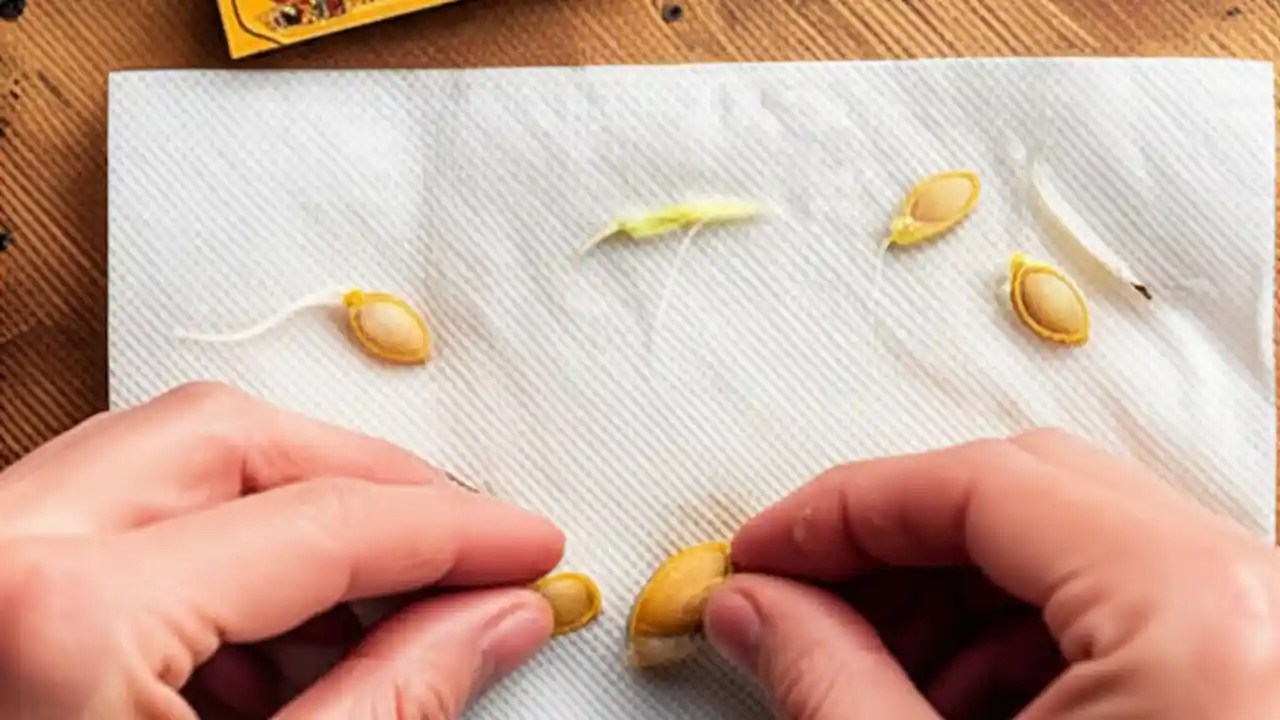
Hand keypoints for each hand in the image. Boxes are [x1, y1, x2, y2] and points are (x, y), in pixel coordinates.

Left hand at [0, 382, 563, 718]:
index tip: (525, 544)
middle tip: (459, 543)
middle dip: (366, 485)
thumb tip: (493, 617)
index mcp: (63, 617)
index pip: (320, 520)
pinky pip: (107, 523)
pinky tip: (270, 649)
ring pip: (164, 462)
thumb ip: (396, 699)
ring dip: (290, 521)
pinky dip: (211, 563)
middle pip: (230, 440)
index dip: (452, 529)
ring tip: (375, 611)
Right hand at [704, 430, 1279, 718]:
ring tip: (866, 678)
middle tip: (796, 605)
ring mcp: (1261, 631)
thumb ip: (831, 685)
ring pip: (1070, 551)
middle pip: (1026, 497)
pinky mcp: (1253, 671)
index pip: (978, 483)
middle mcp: (1252, 598)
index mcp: (1192, 610)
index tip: (762, 550)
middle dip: (890, 550)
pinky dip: (1019, 644)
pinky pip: (1120, 610)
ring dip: (948, 603)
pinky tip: (955, 709)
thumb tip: (751, 610)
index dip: (842, 509)